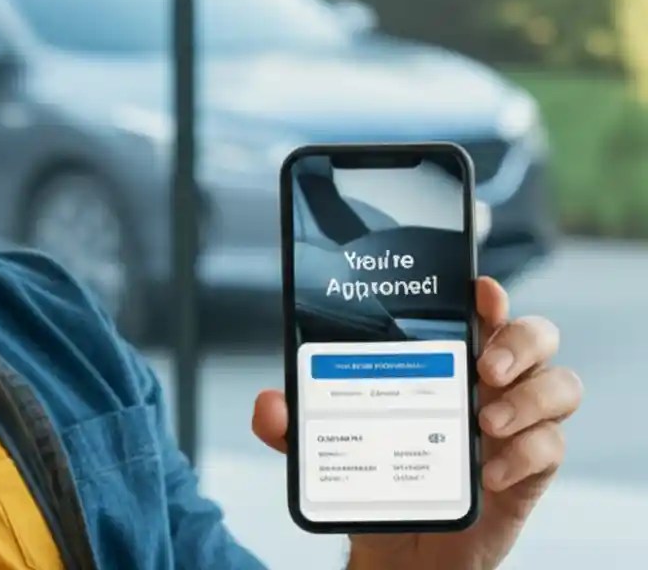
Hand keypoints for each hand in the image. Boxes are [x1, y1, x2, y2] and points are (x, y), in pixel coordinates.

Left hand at [251, 277, 582, 569]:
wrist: (400, 539)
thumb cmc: (375, 471)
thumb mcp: (326, 444)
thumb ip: (292, 423)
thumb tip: (269, 404)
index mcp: (448, 359)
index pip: (480, 312)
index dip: (487, 295)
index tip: (479, 291)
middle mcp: (491, 382)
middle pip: (537, 335)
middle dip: (519, 340)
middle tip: (484, 367)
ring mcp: (518, 422)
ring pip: (561, 386)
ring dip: (530, 399)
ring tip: (484, 422)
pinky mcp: (531, 467)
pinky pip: (552, 447)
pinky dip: (525, 455)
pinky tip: (488, 472)